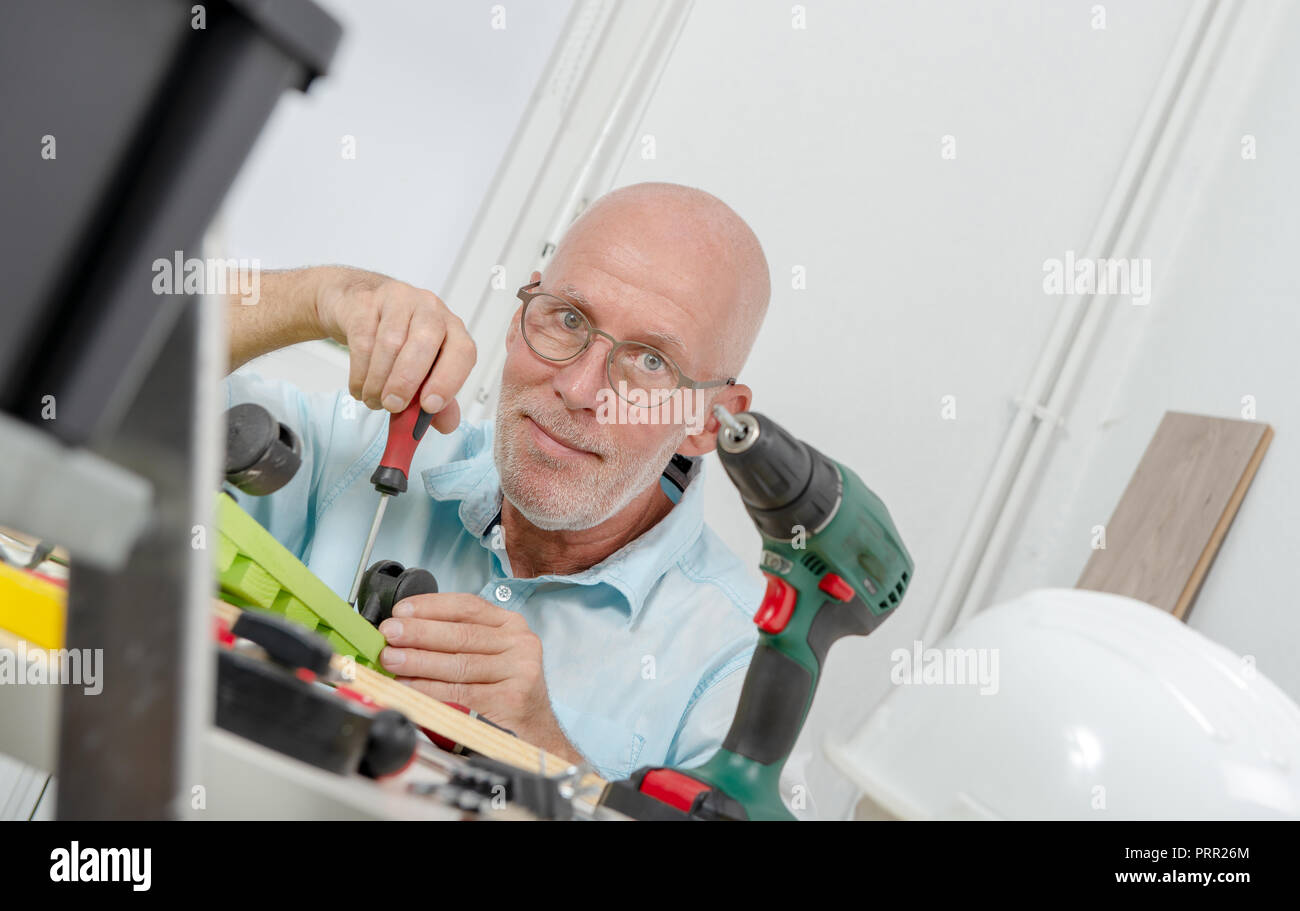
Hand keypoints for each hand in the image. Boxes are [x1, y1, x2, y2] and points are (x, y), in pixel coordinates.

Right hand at [314, 267, 475, 431]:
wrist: (358, 307)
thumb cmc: (399, 342)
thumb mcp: (423, 370)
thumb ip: (438, 399)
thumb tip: (447, 424)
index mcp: (452, 329)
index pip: (463, 351)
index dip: (448, 380)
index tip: (430, 406)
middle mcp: (430, 310)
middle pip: (425, 341)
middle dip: (408, 380)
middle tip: (394, 406)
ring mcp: (398, 300)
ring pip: (390, 343)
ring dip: (379, 381)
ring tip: (375, 400)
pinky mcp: (367, 302)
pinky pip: (363, 341)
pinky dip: (360, 373)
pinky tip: (360, 388)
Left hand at [377, 593, 583, 763]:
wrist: (534, 726)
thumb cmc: (503, 687)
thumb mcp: (489, 653)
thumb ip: (456, 640)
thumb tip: (404, 634)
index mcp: (510, 624)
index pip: (467, 606)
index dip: (431, 606)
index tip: (402, 611)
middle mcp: (519, 642)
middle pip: (461, 634)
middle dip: (419, 633)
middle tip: (389, 633)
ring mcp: (519, 670)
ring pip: (459, 664)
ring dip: (419, 661)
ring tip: (392, 660)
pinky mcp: (511, 698)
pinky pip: (461, 693)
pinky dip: (430, 690)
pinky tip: (410, 686)